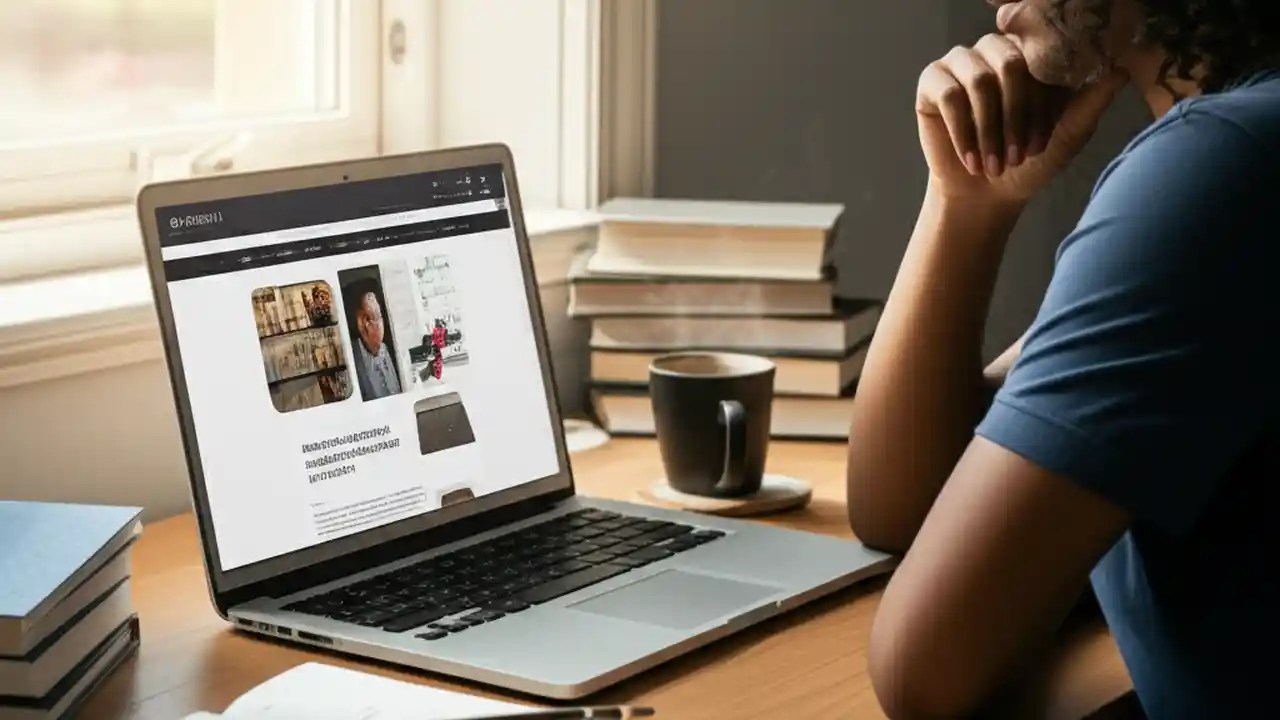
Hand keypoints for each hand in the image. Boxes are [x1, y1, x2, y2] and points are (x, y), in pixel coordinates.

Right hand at [916, 34, 1128, 204]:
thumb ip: (1093, 98)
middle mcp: (996, 48)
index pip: (1042, 52)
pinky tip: (972, 160)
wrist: (987, 195)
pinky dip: (964, 132)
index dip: (1043, 97)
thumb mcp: (1070, 132)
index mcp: (1032, 53)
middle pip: (1010, 62)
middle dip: (1018, 115)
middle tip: (1023, 154)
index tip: (1043, 140)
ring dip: (991, 129)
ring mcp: (961, 61)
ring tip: (997, 163)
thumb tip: (1123, 66)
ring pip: (980, 80)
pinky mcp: (932, 82)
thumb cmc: (1030, 161)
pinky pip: (949, 95)